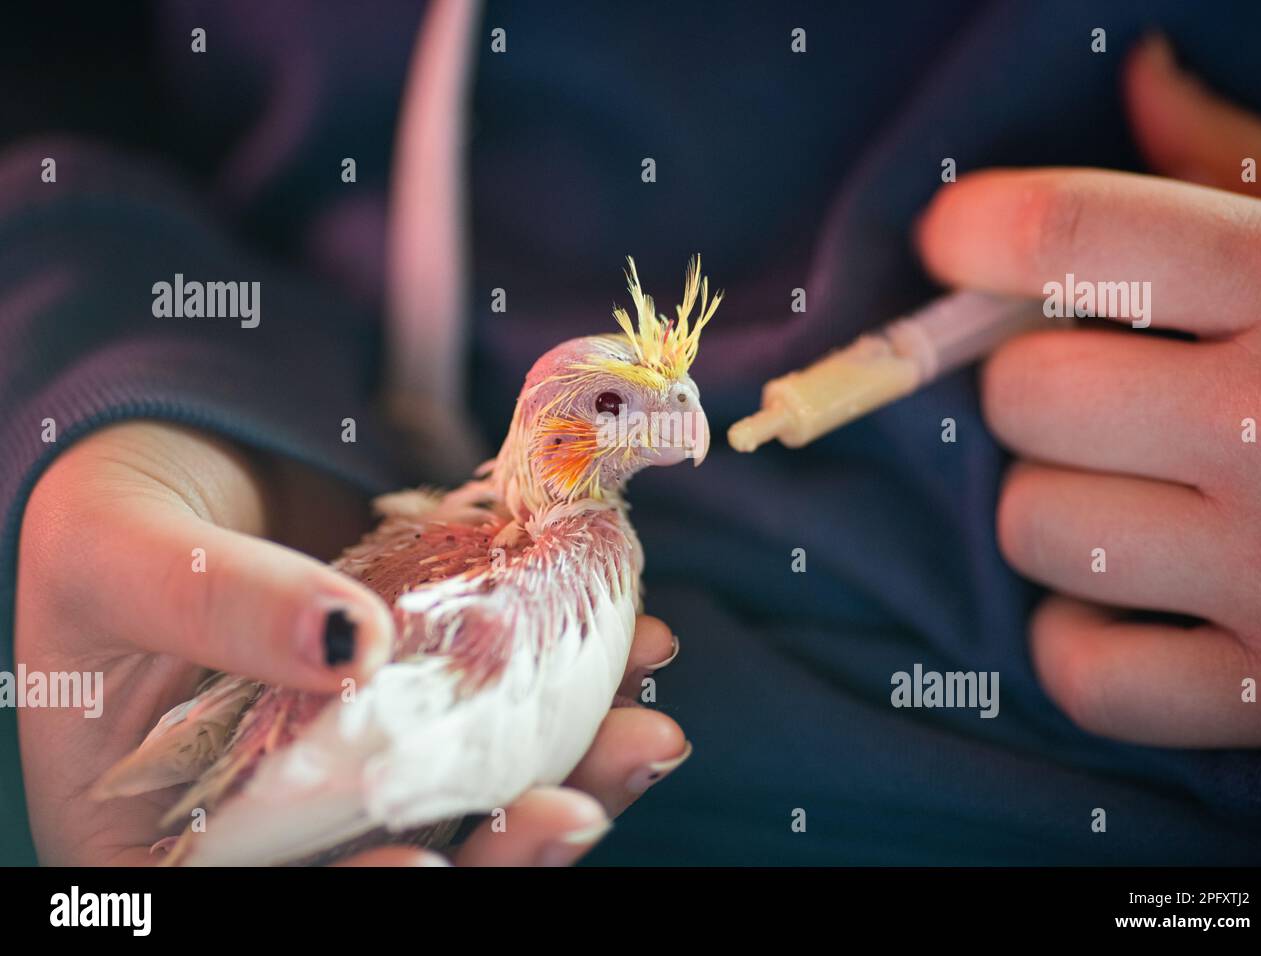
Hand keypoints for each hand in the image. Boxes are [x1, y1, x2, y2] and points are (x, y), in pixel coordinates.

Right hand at [15, 420, 686, 863]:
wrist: (187, 455)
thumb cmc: (106, 520)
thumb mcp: (121, 552)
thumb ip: (219, 602)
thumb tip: (350, 644)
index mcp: (173, 837)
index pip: (271, 891)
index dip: (355, 897)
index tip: (427, 866)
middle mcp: (283, 821)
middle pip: (402, 862)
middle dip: (501, 849)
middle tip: (577, 807)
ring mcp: (371, 762)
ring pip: (479, 799)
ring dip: (570, 775)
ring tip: (643, 731)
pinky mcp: (434, 697)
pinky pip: (511, 712)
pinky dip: (576, 692)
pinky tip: (633, 655)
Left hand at [915, 35, 1260, 747]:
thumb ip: (1252, 162)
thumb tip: (1138, 82)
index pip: (1078, 239)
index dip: (981, 232)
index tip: (957, 240)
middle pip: (1025, 394)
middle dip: (1038, 381)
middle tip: (1101, 384)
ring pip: (1036, 525)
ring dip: (1056, 501)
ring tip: (1132, 489)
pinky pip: (1085, 675)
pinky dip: (1078, 637)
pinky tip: (1128, 597)